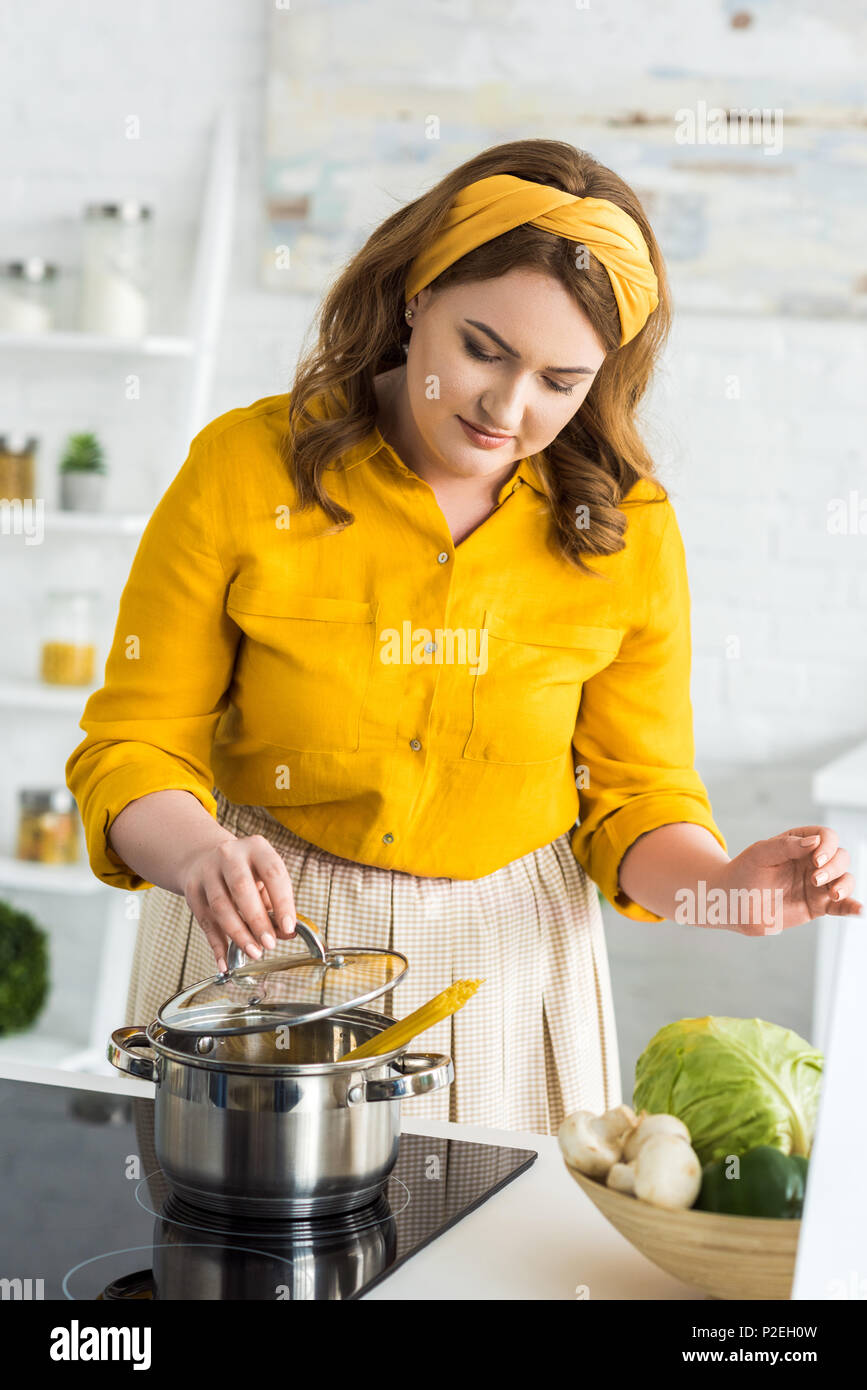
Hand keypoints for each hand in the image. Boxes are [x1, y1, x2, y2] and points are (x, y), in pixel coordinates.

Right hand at [180, 833, 298, 970]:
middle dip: (257, 920)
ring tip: (254, 952)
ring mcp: (207, 871)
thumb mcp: (266, 880)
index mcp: (256, 848)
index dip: (282, 901)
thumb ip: (277, 905)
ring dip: (238, 934)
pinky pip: (205, 922)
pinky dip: (216, 945)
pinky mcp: (192, 889)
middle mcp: (230, 855)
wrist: (207, 858)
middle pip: (241, 888)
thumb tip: (287, 934)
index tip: (288, 928)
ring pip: (220, 906)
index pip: (272, 873)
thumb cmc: (247, 872)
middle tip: (269, 944)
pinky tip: (225, 962)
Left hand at [721, 825, 862, 935]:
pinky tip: (860, 909)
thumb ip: (786, 846)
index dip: (828, 845)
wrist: (733, 902)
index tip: (816, 859)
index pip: (827, 837)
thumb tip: (815, 841)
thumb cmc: (744, 872)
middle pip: (841, 857)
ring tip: (832, 894)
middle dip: (834, 866)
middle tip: (815, 878)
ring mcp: (817, 884)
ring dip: (845, 885)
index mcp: (801, 843)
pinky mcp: (817, 905)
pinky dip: (853, 907)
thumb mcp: (760, 853)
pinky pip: (841, 906)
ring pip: (845, 879)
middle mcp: (813, 862)